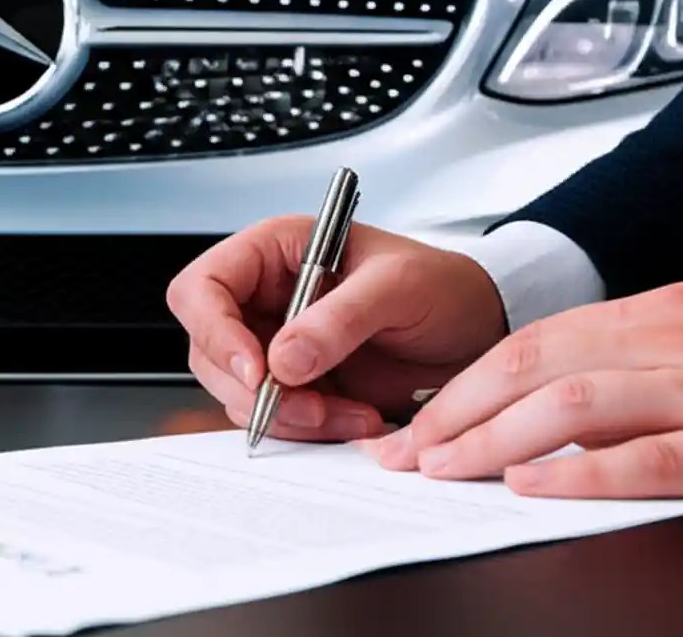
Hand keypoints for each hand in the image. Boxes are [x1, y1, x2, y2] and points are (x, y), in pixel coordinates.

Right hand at [166, 217, 508, 442]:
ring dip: (285, 415)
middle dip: (255, 388)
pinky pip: (272, 416)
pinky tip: (353, 419)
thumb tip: (283, 358)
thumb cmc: (444, 286)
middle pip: (210, 348)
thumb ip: (339, 319)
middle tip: (309, 405)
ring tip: (346, 414)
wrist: (478, 333)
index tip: (258, 369)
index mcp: (276, 251)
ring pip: (236, 390)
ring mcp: (275, 343)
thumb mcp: (400, 287)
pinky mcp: (294, 384)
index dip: (215, 330)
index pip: (204, 287)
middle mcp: (265, 297)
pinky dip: (307, 430)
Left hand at [376, 281, 682, 497]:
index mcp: (652, 315)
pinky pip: (649, 458)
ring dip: (494, 437)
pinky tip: (527, 483)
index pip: (529, 345)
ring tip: (443, 468)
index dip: (460, 388)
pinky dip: (580, 471)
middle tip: (404, 453)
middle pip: (532, 367)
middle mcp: (668, 340)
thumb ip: (617, 372)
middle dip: (454, 412)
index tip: (412, 425)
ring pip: (573, 403)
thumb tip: (539, 421)